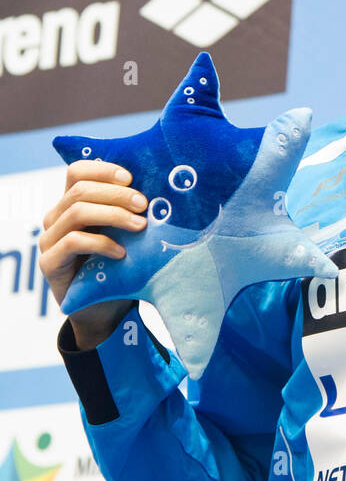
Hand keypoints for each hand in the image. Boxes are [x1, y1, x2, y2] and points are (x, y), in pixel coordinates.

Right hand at [39, 158, 148, 345]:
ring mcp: (49, 240)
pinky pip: (72, 242)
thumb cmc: (119, 268)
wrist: (105, 310)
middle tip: (144, 205)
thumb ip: (129, 212)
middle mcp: (56, 218)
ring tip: (140, 226)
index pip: (77, 172)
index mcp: (71, 204)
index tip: (131, 178)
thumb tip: (161, 188)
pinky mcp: (49, 263)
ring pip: (77, 213)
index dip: (103, 170)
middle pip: (79, 191)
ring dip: (113, 215)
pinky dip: (100, 243)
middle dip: (116, 194)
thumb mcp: (126, 235)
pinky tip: (121, 253)